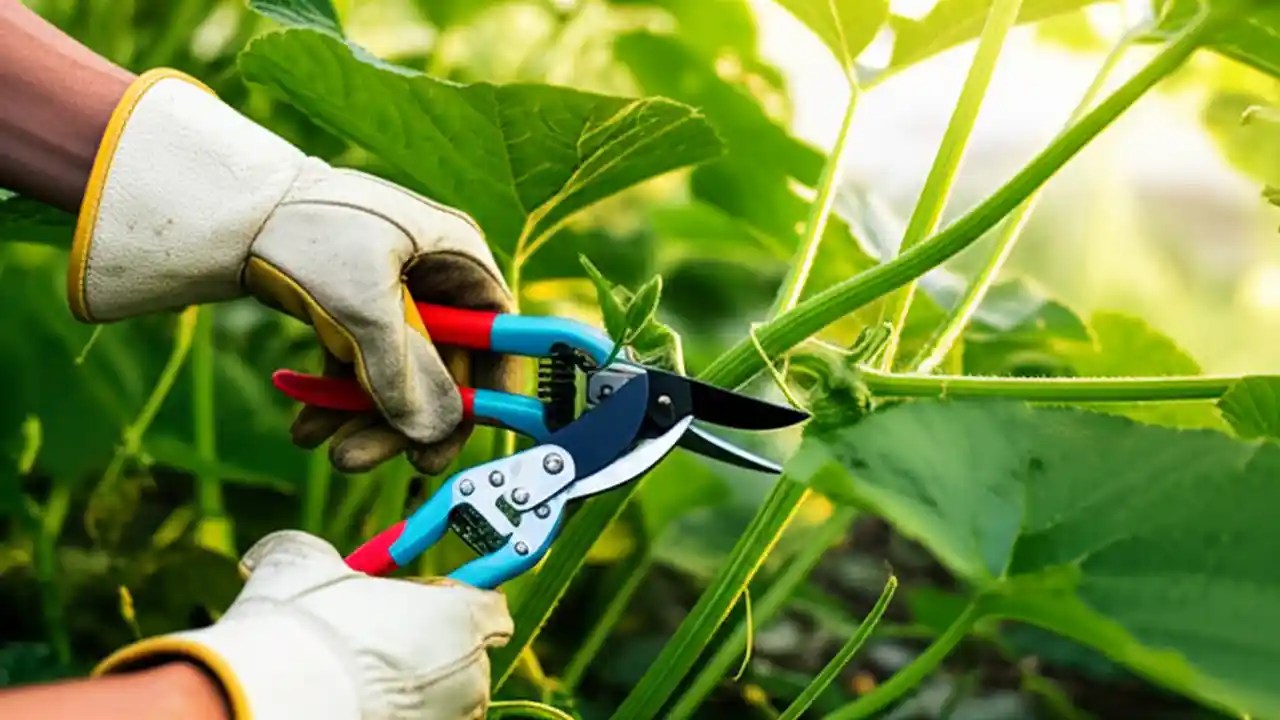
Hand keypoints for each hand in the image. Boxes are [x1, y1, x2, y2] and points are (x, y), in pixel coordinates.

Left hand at [69, 69, 516, 472]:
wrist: (229, 209)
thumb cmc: (309, 233)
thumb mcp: (363, 308)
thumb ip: (403, 374)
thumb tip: (430, 433)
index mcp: (458, 258)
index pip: (498, 330)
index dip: (495, 382)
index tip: (480, 428)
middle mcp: (434, 276)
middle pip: (442, 364)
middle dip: (408, 417)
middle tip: (387, 460)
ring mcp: (393, 293)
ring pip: (396, 373)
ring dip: (365, 418)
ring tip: (328, 450)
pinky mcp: (353, 307)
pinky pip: (360, 364)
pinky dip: (338, 397)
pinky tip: (308, 428)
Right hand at [95, 531, 512, 719]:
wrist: (264, 701)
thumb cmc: (299, 628)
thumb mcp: (304, 563)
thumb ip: (322, 555)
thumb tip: (290, 551)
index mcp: (460, 618)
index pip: (492, 605)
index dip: (456, 596)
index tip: (426, 596)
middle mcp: (469, 674)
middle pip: (465, 651)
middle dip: (428, 642)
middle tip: (375, 633)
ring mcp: (448, 718)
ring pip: (441, 695)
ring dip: (412, 684)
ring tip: (355, 674)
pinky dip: (394, 711)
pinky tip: (351, 701)